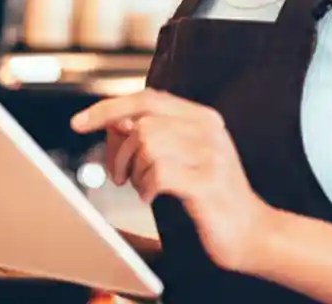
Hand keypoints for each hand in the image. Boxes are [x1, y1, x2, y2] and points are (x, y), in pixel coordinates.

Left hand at [71, 88, 277, 272]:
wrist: (253, 233)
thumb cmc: (212, 196)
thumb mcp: (185, 157)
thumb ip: (156, 136)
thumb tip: (112, 123)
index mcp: (202, 117)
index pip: (147, 98)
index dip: (109, 107)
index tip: (78, 122)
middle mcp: (208, 129)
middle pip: (142, 123)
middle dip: (120, 152)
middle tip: (119, 176)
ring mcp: (210, 154)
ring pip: (148, 145)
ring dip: (135, 171)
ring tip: (142, 187)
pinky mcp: (207, 183)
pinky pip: (159, 172)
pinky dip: (146, 187)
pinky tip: (151, 197)